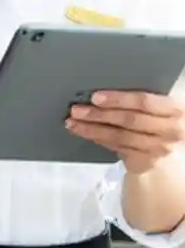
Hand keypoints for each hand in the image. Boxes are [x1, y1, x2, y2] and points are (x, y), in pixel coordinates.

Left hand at [67, 91, 184, 174]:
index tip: (95, 97)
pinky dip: (99, 139)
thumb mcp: (159, 105)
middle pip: (129, 120)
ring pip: (120, 137)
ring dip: (93, 130)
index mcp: (174, 109)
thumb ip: (140, 98)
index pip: (144, 102)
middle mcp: (171, 130)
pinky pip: (118, 148)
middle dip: (98, 115)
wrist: (175, 147)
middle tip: (76, 110)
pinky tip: (85, 133)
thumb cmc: (160, 118)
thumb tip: (102, 86)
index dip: (118, 99)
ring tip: (72, 123)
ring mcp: (159, 148)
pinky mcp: (147, 161)